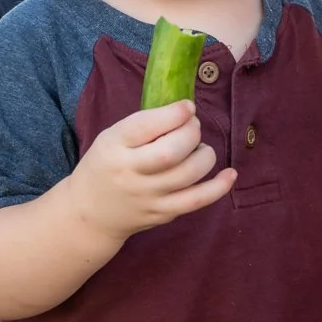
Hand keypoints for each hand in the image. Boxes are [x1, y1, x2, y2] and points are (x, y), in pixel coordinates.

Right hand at [68, 100, 234, 238]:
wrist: (91, 214)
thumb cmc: (106, 165)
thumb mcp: (112, 138)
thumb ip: (143, 126)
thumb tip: (186, 111)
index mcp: (114, 146)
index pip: (145, 127)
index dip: (173, 114)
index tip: (188, 107)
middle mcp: (130, 173)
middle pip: (170, 152)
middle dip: (191, 134)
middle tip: (193, 127)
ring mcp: (148, 196)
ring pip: (187, 175)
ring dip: (205, 155)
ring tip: (201, 149)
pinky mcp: (162, 213)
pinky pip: (196, 200)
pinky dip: (218, 187)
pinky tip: (230, 174)